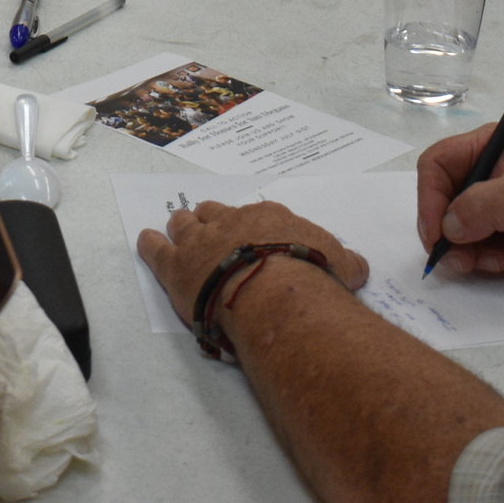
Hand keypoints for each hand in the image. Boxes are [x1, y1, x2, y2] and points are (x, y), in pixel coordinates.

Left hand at [136, 200, 366, 334]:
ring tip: (178, 228)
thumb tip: (358, 265)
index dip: (248, 225)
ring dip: (182, 227)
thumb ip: (347, 262)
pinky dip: (149, 244)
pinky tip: (145, 240)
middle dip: (209, 219)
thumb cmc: (311, 275)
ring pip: (184, 224)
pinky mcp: (176, 266)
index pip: (253, 215)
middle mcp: (230, 221)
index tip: (249, 235)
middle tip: (208, 228)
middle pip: (212, 212)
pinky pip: (155, 248)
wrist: (275, 292)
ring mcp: (199, 241)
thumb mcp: (342, 265)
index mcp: (268, 217)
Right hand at [415, 128, 503, 281]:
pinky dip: (481, 259)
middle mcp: (486, 174)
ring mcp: (494, 206)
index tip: (434, 232)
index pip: (436, 165)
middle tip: (454, 257)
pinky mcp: (503, 233)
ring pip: (454, 229)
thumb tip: (447, 228)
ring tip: (487, 262)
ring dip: (464, 251)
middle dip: (446, 232)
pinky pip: (473, 247)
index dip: (428, 198)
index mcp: (489, 148)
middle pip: (441, 200)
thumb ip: (476, 208)